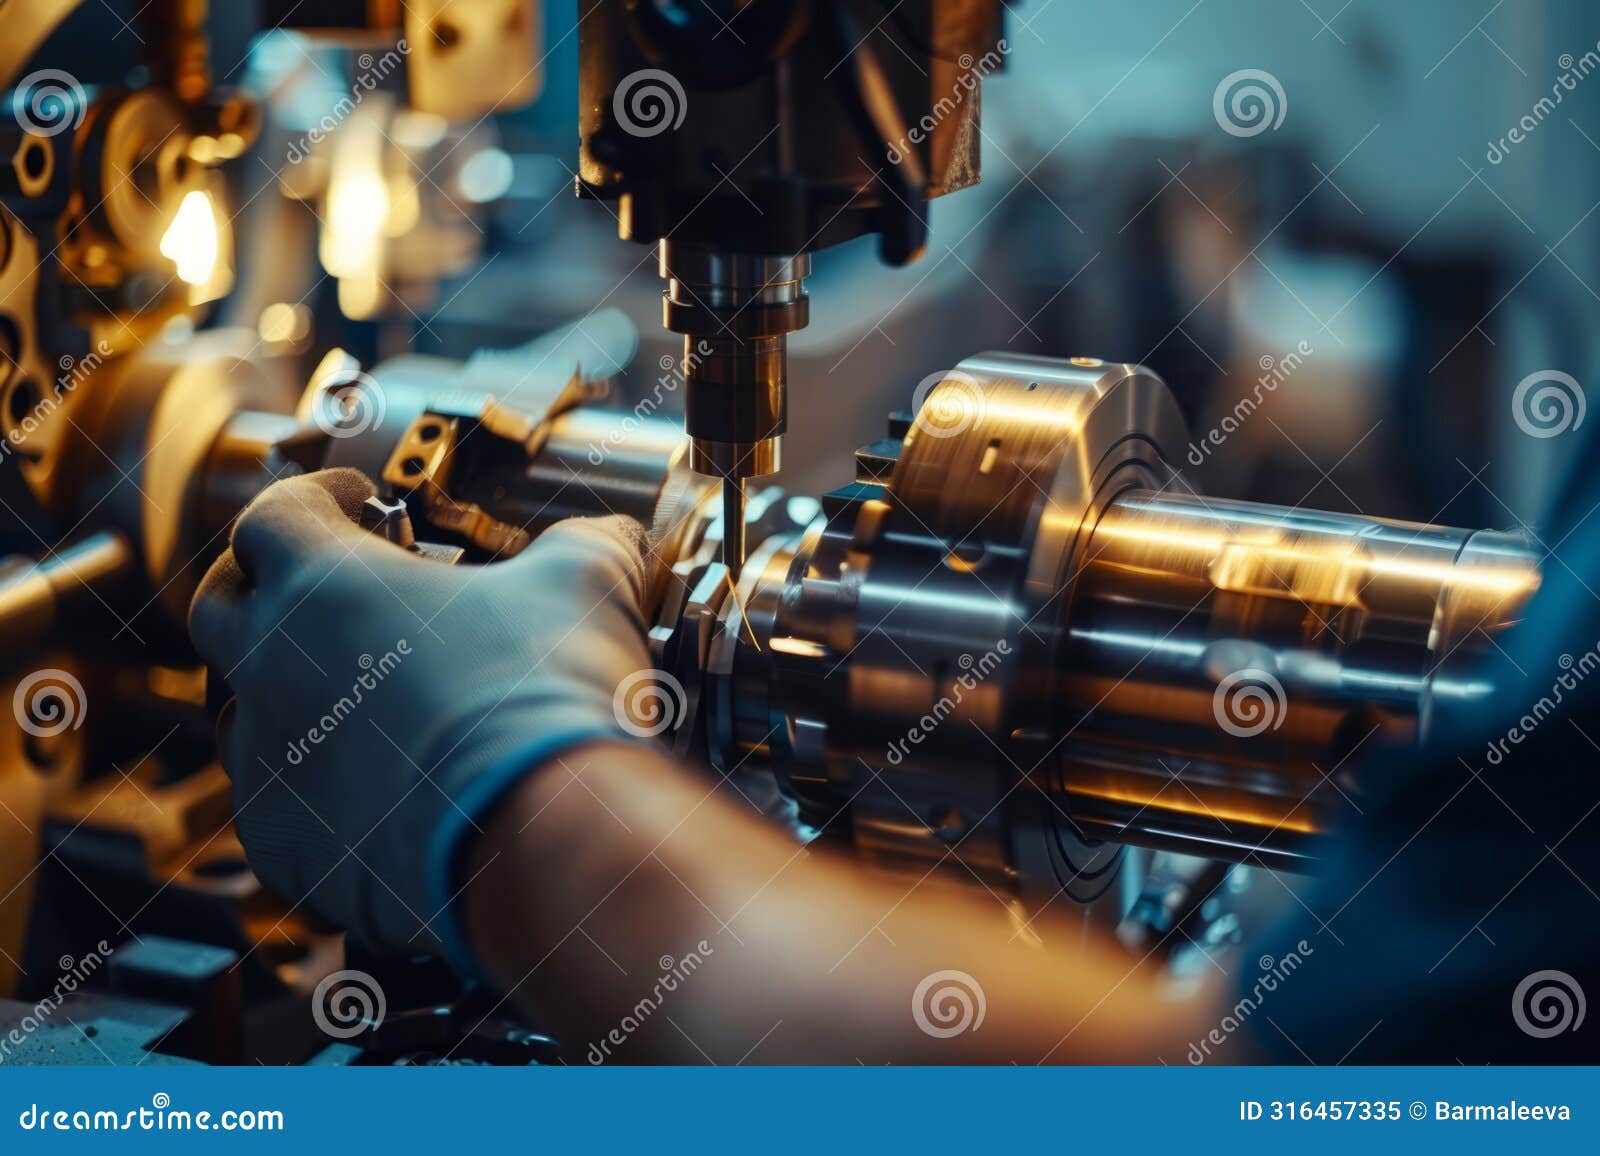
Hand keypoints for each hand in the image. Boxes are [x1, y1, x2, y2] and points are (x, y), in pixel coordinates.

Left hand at [188, 469, 651, 955]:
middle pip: (222, 607)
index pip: (275, 514)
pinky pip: (280, 807)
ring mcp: (271, 764)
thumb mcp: (586, 581)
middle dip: (266, 588)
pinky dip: (319, 791)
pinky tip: (378, 790)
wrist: (545, 838)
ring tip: (360, 699)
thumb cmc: (547, 700)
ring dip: (289, 696)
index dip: (318, 498)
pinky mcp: (288, 847)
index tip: (357, 502)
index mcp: (324, 584)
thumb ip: (585, 541)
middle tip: (329, 590)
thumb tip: (610, 538)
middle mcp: (272, 669)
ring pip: (244, 713)